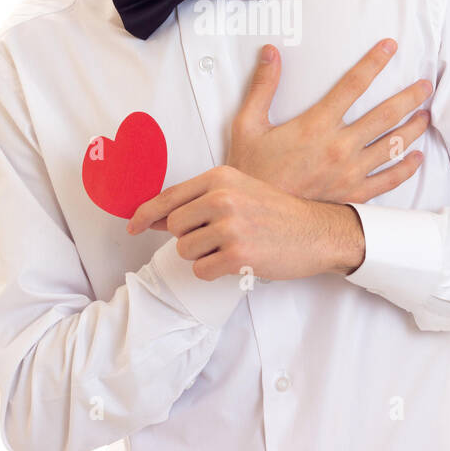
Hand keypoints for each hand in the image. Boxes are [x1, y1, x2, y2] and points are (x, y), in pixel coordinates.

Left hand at [126, 165, 364, 280]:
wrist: (317, 232)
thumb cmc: (276, 213)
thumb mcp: (239, 192)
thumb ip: (199, 201)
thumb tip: (156, 217)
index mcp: (220, 178)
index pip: (169, 197)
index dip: (145, 214)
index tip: (132, 226)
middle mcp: (223, 198)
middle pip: (175, 226)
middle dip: (189, 237)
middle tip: (216, 238)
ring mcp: (231, 227)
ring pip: (186, 250)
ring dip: (203, 255)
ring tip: (231, 248)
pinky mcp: (238, 255)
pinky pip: (201, 270)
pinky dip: (213, 271)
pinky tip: (236, 262)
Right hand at [227, 38, 431, 203]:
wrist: (259, 218)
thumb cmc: (253, 171)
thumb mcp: (248, 125)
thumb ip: (262, 86)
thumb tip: (270, 53)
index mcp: (316, 125)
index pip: (353, 84)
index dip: (374, 62)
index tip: (389, 48)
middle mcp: (340, 147)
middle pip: (386, 114)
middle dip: (410, 96)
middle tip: (425, 85)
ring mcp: (350, 172)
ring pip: (394, 145)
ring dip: (413, 128)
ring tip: (425, 115)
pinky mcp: (354, 195)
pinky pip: (390, 180)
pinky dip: (407, 167)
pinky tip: (416, 157)